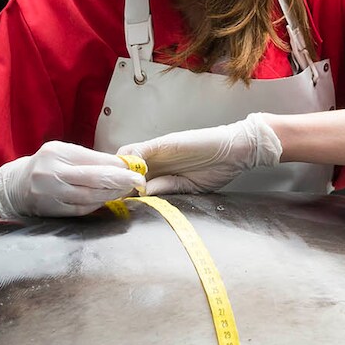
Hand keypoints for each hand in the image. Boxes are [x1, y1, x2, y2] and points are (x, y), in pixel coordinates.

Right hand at [0, 141, 145, 217]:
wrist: (16, 186)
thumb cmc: (47, 166)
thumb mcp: (64, 153)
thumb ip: (90, 158)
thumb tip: (123, 164)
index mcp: (57, 152)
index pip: (93, 159)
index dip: (118, 165)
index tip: (136, 168)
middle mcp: (52, 172)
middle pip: (93, 178)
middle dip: (120, 180)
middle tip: (138, 181)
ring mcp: (50, 193)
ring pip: (89, 197)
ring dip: (111, 194)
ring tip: (126, 190)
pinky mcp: (51, 210)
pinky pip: (80, 209)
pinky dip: (97, 205)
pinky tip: (108, 200)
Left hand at [117, 113, 281, 194]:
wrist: (235, 150)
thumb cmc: (217, 168)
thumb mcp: (187, 186)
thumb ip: (166, 188)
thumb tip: (144, 194)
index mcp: (160, 170)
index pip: (131, 178)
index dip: (121, 188)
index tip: (115, 201)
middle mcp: (155, 159)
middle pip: (123, 168)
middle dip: (115, 181)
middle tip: (108, 196)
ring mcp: (157, 150)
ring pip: (125, 158)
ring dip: (119, 172)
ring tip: (117, 188)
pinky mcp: (161, 143)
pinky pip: (138, 151)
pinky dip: (130, 162)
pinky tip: (130, 175)